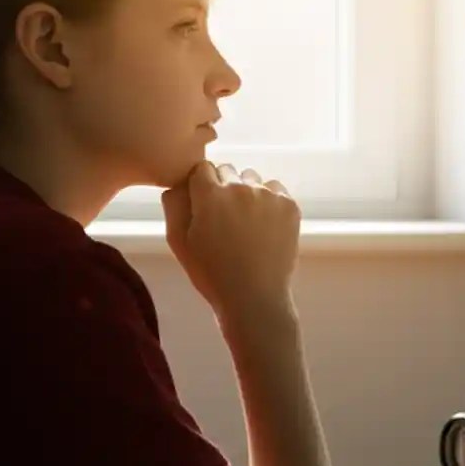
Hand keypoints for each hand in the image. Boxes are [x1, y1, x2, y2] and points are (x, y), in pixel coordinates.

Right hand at [162, 162, 301, 320]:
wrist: (255, 297)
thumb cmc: (211, 274)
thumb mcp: (178, 242)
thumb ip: (174, 205)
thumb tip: (178, 183)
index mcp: (210, 194)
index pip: (202, 168)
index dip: (201, 185)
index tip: (204, 204)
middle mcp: (240, 187)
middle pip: (228, 171)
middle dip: (223, 187)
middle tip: (225, 217)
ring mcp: (268, 195)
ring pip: (252, 178)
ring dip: (247, 192)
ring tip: (247, 222)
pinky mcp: (290, 205)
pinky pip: (276, 189)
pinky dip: (270, 200)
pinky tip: (265, 224)